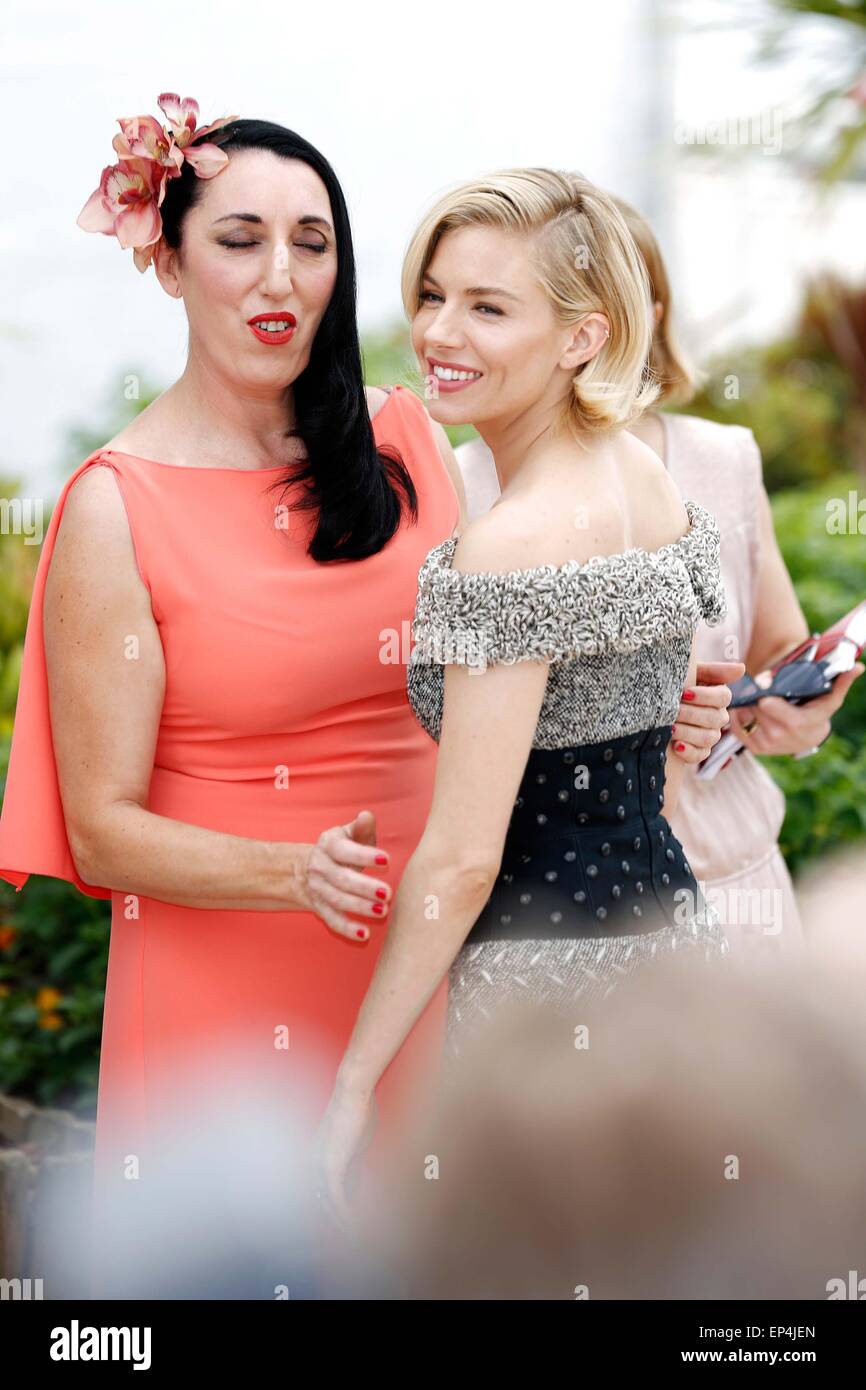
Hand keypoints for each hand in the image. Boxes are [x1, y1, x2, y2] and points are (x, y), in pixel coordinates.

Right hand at [299, 810, 391, 940]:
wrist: (305, 869)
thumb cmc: (341, 849)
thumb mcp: (349, 835)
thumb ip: (361, 828)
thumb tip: (367, 816)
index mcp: (329, 844)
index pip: (344, 850)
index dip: (364, 855)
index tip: (387, 860)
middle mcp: (320, 866)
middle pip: (341, 878)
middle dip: (364, 887)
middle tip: (387, 893)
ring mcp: (318, 889)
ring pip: (337, 900)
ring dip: (359, 907)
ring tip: (383, 912)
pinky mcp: (319, 907)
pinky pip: (332, 920)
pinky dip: (347, 928)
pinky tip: (364, 934)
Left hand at [312, 1077, 377, 1231]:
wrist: (353, 1092)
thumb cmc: (357, 1110)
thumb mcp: (356, 1143)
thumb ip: (354, 1165)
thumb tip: (359, 1183)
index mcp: (314, 1159)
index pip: (319, 1193)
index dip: (331, 1211)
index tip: (345, 1225)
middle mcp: (311, 1164)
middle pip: (319, 1202)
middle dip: (333, 1221)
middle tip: (349, 1237)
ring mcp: (318, 1166)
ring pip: (326, 1204)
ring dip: (339, 1222)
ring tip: (353, 1237)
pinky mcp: (330, 1167)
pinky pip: (335, 1198)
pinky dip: (344, 1213)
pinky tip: (352, 1225)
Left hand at [670, 660, 745, 763]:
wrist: (656, 704)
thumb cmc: (677, 685)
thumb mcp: (690, 673)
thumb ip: (713, 670)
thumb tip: (741, 668)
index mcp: (718, 696)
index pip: (723, 697)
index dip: (705, 696)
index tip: (685, 694)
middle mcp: (718, 717)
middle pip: (715, 718)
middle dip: (691, 714)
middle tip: (673, 711)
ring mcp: (711, 735)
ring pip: (709, 738)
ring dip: (688, 733)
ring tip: (670, 728)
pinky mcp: (700, 751)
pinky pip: (699, 755)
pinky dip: (688, 751)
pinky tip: (676, 745)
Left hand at [726, 662, 863, 755]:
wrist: (806, 735)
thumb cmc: (816, 710)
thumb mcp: (830, 697)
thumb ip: (842, 681)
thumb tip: (858, 667)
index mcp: (804, 725)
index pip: (788, 719)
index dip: (774, 707)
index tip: (765, 695)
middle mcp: (786, 739)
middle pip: (762, 715)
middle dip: (755, 698)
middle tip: (752, 685)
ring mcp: (769, 746)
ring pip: (748, 719)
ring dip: (744, 704)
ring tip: (747, 693)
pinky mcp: (755, 748)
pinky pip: (738, 728)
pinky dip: (737, 714)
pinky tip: (742, 704)